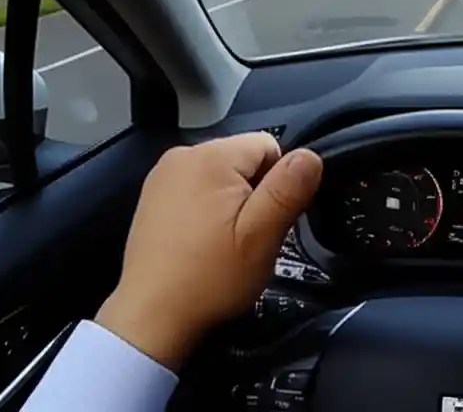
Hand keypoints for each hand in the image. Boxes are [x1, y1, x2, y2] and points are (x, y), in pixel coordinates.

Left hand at [95, 133, 321, 369]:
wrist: (151, 317)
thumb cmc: (211, 277)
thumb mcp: (262, 236)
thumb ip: (288, 190)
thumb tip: (311, 155)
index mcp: (212, 156)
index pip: (269, 145)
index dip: (278, 183)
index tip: (265, 221)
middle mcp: (183, 153)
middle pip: (243, 158)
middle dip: (253, 191)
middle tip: (244, 237)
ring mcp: (162, 174)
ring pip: (221, 174)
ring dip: (230, 200)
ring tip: (221, 241)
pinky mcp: (152, 195)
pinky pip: (196, 187)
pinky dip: (205, 207)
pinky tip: (199, 241)